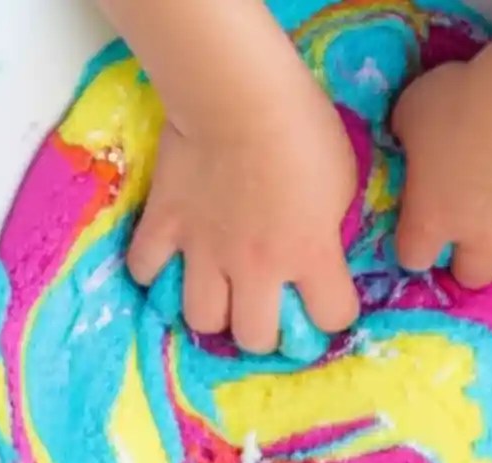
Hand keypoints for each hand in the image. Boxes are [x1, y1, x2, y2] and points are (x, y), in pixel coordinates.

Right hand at [127, 91, 359, 353]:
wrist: (238, 96)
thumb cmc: (304, 131)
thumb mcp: (344, 184)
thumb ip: (330, 229)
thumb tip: (322, 247)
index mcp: (309, 255)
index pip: (332, 317)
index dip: (336, 312)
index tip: (330, 298)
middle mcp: (256, 267)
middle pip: (255, 337)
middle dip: (266, 331)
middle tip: (267, 309)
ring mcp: (204, 250)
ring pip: (201, 319)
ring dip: (215, 312)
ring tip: (222, 294)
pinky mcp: (164, 226)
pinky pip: (147, 271)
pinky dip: (157, 272)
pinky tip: (174, 262)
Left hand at [391, 61, 491, 287]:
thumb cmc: (460, 106)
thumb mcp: (411, 112)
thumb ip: (408, 137)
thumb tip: (411, 140)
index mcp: (434, 218)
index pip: (414, 258)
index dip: (415, 247)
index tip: (420, 228)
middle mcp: (482, 236)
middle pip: (474, 277)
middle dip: (471, 261)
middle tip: (472, 231)